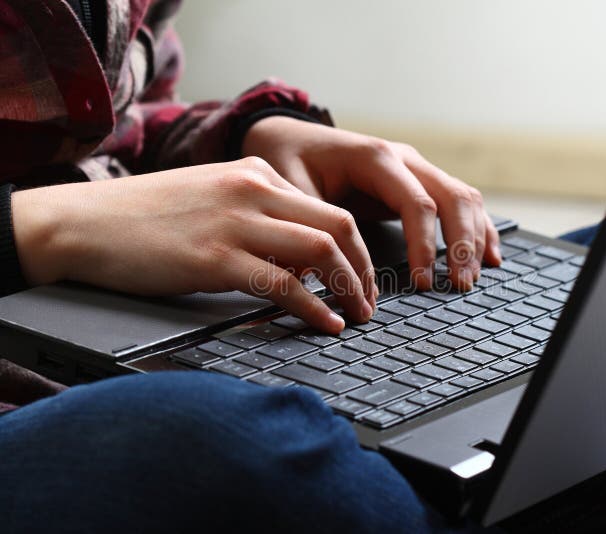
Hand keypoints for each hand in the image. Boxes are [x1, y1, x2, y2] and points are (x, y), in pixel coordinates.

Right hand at [11, 158, 377, 332]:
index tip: (364, 278)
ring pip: (321, 249)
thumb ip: (257, 217)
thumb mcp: (211, 199)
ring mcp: (235, 222)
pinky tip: (325, 324)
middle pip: (338, 225)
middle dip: (364, 269)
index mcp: (254, 173)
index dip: (357, 249)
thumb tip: (299, 260)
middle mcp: (252, 190)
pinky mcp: (215, 258)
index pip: (328, 208)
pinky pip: (283, 284)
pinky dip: (313, 307)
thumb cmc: (145, 217)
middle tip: (369, 302)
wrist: (83, 222)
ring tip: (356, 316)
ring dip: (349, 287)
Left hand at [242, 116, 501, 290]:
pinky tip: (489, 255)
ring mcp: (415, 169)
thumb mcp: (290, 189)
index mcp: (376, 158)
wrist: (289, 138)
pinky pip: (459, 201)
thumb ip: (310, 223)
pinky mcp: (418, 183)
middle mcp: (404, 159)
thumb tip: (320, 270)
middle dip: (461, 244)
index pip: (417, 202)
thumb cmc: (289, 161)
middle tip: (459, 285)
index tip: (421, 282)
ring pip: (463, 198)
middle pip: (453, 197)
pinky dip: (478, 227)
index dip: (424, 244)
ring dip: (474, 238)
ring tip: (471, 278)